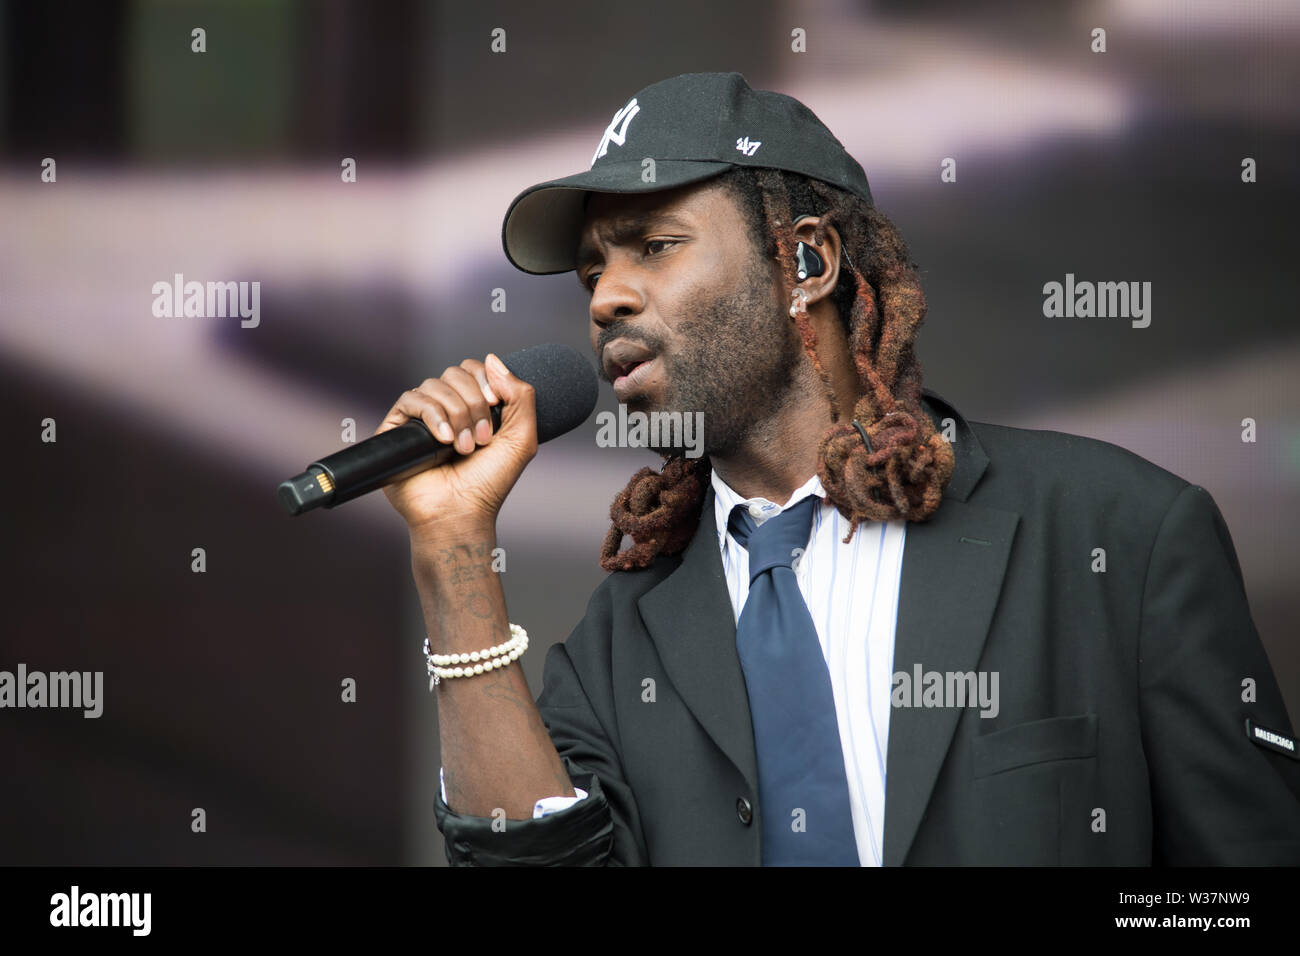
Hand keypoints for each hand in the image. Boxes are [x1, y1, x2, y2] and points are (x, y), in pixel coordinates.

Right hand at [374, 354, 537, 531]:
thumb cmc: (489, 482)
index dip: (485, 380)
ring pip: (434, 385)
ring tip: (464, 448)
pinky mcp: (396, 429)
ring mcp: (419, 418)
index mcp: (471, 406)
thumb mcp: (521, 437)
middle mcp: (444, 409)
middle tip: (482, 439)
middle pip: (455, 373)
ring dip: (456, 415)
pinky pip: (411, 400)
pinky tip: (444, 441)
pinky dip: (433, 416)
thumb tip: (493, 359)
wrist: (461, 513)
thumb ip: (521, 395)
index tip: (496, 406)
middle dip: (474, 403)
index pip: (473, 369)